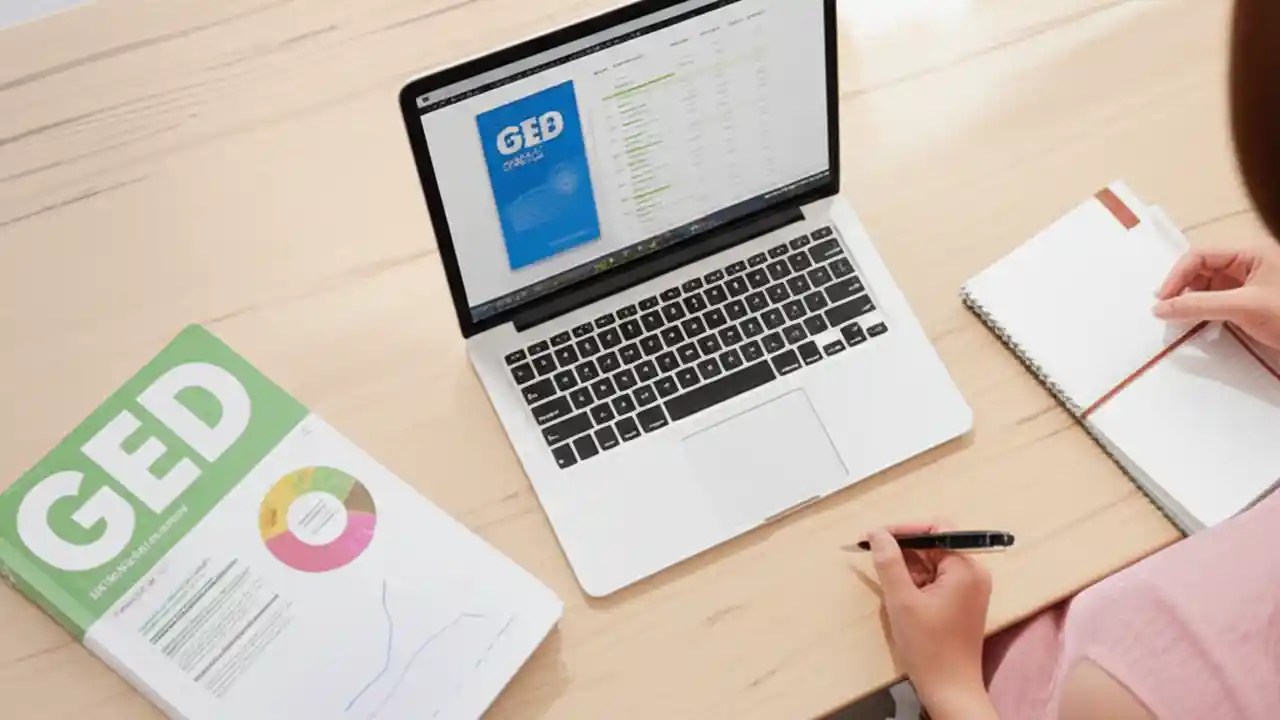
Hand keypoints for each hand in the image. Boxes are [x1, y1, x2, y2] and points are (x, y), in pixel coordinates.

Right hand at [866, 524, 995, 719]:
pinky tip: (902, 597)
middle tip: (876, 559)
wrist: (949, 687)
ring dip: (908, 568)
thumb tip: (878, 532)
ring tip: (892, 587)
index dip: (905, 529)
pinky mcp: (962, 600)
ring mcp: (969, 587)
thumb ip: (889, 562)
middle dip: (904, 550)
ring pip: (932, 562)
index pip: (937, 528)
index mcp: (966, 568)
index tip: (876, 536)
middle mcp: (974, 573)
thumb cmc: (929, 647)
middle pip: (934, 544)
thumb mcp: (901, 600)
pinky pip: (936, 578)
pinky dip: (916, 582)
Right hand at [1153, 243, 1279, 350]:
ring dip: (1193, 302)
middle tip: (1166, 311)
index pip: (1201, 255)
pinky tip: (1199, 324)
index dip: (1177, 275)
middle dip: (1183, 288)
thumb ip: (1198, 306)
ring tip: (1181, 320)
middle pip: (1203, 269)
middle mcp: (1249, 262)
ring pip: (1209, 286)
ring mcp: (1251, 282)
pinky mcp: (1252, 301)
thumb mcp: (1243, 308)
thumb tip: (1158, 309)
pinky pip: (1219, 301)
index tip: (1162, 301)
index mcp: (1250, 252)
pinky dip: (1206, 311)